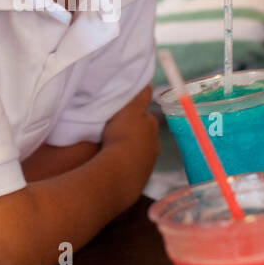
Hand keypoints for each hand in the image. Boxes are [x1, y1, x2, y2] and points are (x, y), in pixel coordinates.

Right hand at [100, 85, 159, 200]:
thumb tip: (147, 84)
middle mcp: (154, 147)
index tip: (123, 114)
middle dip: (132, 132)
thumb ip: (139, 96)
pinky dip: (123, 164)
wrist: (117, 173)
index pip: (146, 117)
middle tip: (114, 130)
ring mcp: (146, 166)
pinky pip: (130, 168)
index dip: (135, 113)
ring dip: (126, 149)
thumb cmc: (123, 137)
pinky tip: (111, 163)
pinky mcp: (137, 181)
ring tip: (110, 148)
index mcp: (152, 128)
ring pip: (136, 152)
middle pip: (142, 135)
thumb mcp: (130, 109)